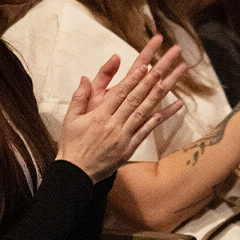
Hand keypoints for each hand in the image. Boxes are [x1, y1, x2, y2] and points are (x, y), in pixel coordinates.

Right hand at [56, 35, 186, 181]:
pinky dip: (158, 120)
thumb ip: (79, 96)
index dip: (133, 79)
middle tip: (161, 68)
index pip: (119, 94)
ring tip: (167, 83)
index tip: (144, 67)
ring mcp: (122, 138)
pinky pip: (145, 132)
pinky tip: (169, 110)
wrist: (76, 173)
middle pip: (134, 100)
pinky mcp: (128, 149)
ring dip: (155, 97)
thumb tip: (85, 77)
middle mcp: (112, 125)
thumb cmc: (72, 144)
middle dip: (148, 82)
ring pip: (142, 114)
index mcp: (99, 116)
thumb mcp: (70, 118)